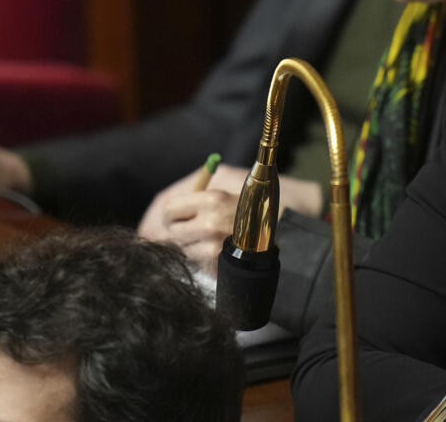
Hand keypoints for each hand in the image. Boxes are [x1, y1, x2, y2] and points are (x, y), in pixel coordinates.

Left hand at [137, 164, 324, 275]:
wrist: (285, 222)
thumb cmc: (251, 198)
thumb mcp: (225, 179)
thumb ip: (191, 190)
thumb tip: (160, 209)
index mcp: (212, 199)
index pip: (168, 208)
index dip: (170, 213)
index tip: (177, 216)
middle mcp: (212, 224)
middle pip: (169, 233)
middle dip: (175, 232)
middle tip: (190, 230)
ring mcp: (216, 248)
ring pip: (180, 250)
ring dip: (187, 247)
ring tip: (207, 239)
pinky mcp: (221, 267)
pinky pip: (194, 263)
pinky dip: (199, 259)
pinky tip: (215, 250)